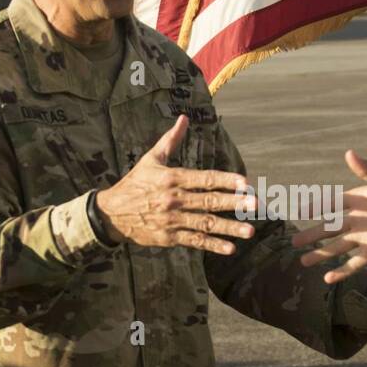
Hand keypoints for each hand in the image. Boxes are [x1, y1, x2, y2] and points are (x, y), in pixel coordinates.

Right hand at [95, 115, 255, 253]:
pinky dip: (212, 245)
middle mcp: (173, 199)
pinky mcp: (169, 237)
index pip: (203, 179)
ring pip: (205, 224)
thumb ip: (171, 140)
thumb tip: (184, 118)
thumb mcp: (151, 159)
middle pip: (208, 201)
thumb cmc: (135, 183)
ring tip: (250, 230)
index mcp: (171, 178)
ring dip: (229, 228)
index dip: (224, 180)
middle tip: (254, 204)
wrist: (111, 213)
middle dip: (233, 203)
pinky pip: (194, 241)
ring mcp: (172, 220)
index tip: (243, 182)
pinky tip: (230, 248)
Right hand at [291, 150, 366, 283]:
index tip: (300, 211)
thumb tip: (349, 152)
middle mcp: (359, 220)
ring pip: (337, 248)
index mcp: (359, 201)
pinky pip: (354, 264)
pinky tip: (327, 279)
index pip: (332, 203)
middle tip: (295, 242)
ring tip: (303, 262)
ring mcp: (366, 238)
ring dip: (321, 254)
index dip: (316, 206)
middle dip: (312, 235)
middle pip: (330, 228)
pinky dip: (341, 271)